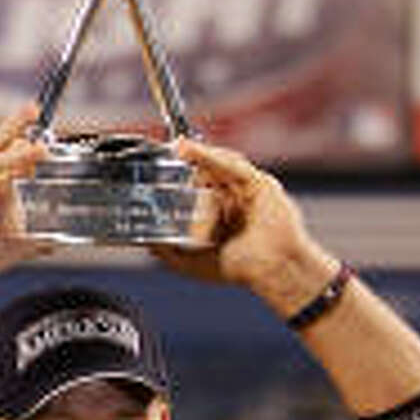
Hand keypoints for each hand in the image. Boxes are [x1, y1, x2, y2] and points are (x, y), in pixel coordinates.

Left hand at [152, 136, 336, 313]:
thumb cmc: (242, 270)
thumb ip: (170, 255)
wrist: (271, 271)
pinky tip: (197, 153)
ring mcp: (249, 190)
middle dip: (191, 159)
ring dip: (200, 153)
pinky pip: (236, 166)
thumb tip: (148, 245)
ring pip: (223, 164)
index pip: (202, 186)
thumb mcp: (194, 264)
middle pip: (211, 170)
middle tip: (170, 151)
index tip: (165, 167)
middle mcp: (236, 199)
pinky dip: (216, 158)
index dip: (185, 175)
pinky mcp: (261, 184)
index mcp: (223, 214)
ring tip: (179, 147)